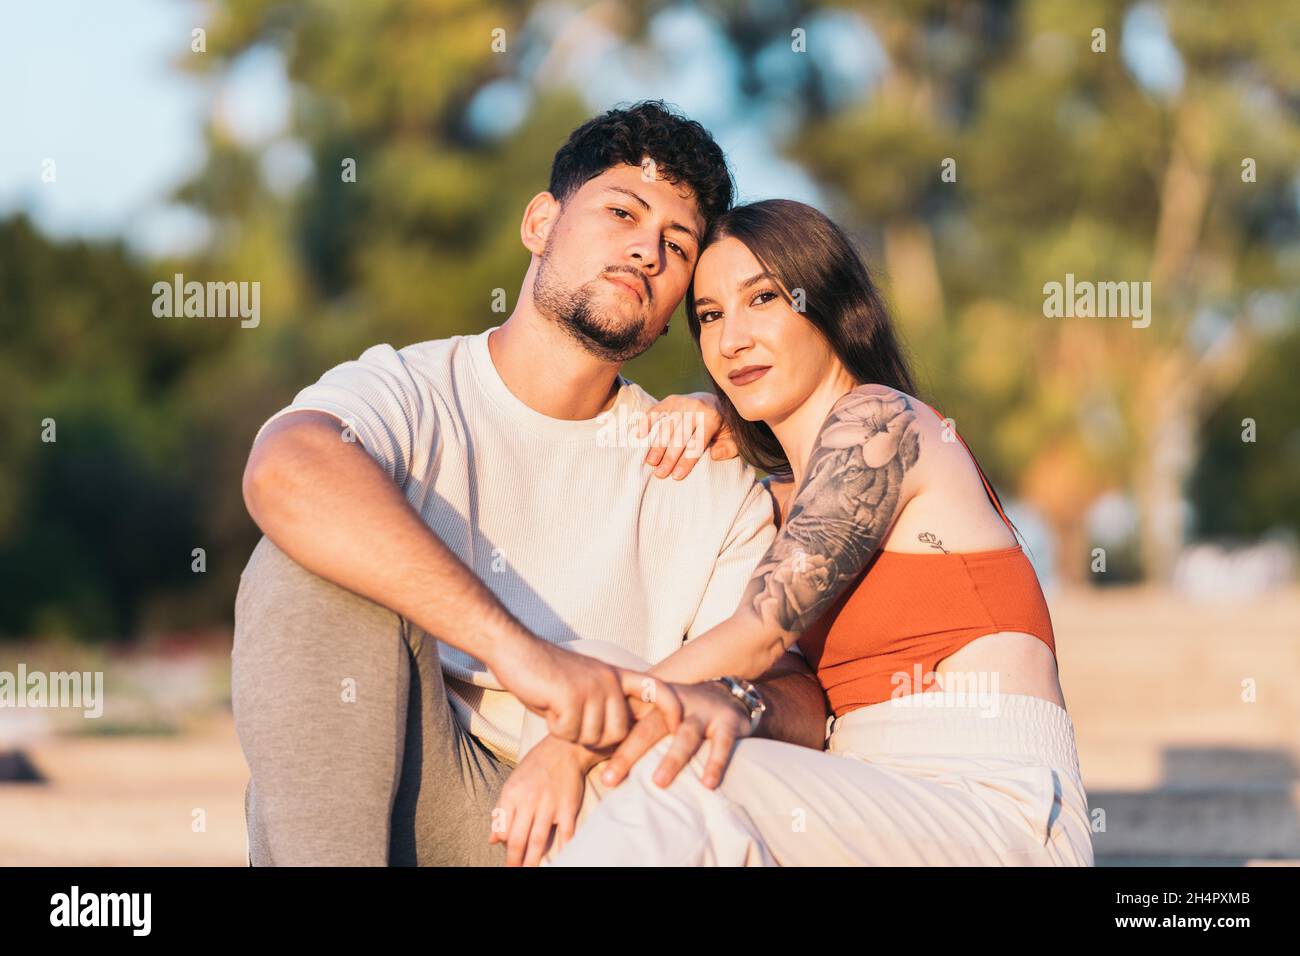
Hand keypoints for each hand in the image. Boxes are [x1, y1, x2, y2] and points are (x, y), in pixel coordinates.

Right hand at [491, 638, 682, 747]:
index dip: (671, 708)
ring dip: (572, 733)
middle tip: (570, 721)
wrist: (516, 649)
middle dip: (594, 738)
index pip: (656, 688)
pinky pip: (570, 732)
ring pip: (593, 736)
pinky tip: (548, 708)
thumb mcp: (583, 687)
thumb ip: (603, 705)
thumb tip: (617, 735)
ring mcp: (592, 687)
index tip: (678, 725)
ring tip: (558, 710)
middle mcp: (608, 679)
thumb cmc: (546, 673)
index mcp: (615, 675)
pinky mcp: (571, 695)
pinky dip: (556, 728)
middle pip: (618, 732)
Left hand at [491, 735, 598, 866]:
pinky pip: (565, 833)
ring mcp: (550, 804)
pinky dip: (562, 849)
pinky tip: (559, 859)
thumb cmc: (536, 765)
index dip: (503, 846)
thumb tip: (492, 839)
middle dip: (514, 860)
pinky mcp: (568, 807)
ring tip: (528, 871)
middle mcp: (529, 800)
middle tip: (513, 871)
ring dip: (532, 861)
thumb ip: (501, 811)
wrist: (565, 747)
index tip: (507, 855)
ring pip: (538, 840)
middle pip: (518, 839)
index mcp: (512, 793)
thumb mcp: (513, 782)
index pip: (503, 829)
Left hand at [601, 680, 753, 790]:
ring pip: (685, 735)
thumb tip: (598, 758)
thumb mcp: (659, 715)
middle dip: (628, 753)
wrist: (729, 692)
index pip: (627, 723)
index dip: (609, 745)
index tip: (598, 774)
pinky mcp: (728, 721)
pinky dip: (715, 763)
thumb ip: (634, 731)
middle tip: (610, 779)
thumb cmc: (685, 714)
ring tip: (658, 783)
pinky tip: (708, 783)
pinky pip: (722, 743)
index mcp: (654, 703)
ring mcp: (703, 711)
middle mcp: (676, 704)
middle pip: (649, 728)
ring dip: (671, 759)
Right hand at [639, 391, 737, 479]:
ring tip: (650, 462)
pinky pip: (656, 411)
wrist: (717, 402)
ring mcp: (682, 402)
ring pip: (666, 426)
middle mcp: (696, 407)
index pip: (696, 443)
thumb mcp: (733, 438)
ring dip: (657, 445)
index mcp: (712, 418)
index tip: (676, 476)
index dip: (686, 461)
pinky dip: (646, 422)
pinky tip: (639, 436)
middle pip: (679, 437)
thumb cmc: (724, 427)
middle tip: (660, 474)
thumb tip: (714, 455)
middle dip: (669, 457)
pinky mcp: (671, 400)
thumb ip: (728, 448)